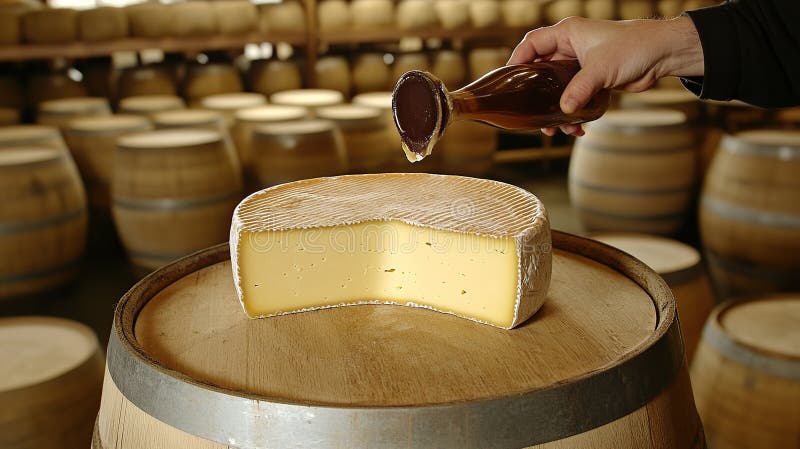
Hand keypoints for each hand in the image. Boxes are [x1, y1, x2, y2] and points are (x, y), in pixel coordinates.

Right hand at [508, 16, 703, 135]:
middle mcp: (570, 48)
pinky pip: (573, 98)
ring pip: (556, 89)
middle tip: (532, 116)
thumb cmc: (634, 47)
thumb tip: (563, 110)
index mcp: (567, 34)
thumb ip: (580, 89)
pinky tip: (577, 127)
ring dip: (555, 110)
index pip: (532, 44)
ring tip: (557, 129)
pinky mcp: (591, 80)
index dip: (517, 61)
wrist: (662, 54)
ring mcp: (580, 65)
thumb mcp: (602, 68)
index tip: (508, 81)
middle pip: (541, 71)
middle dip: (537, 96)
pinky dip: (572, 113)